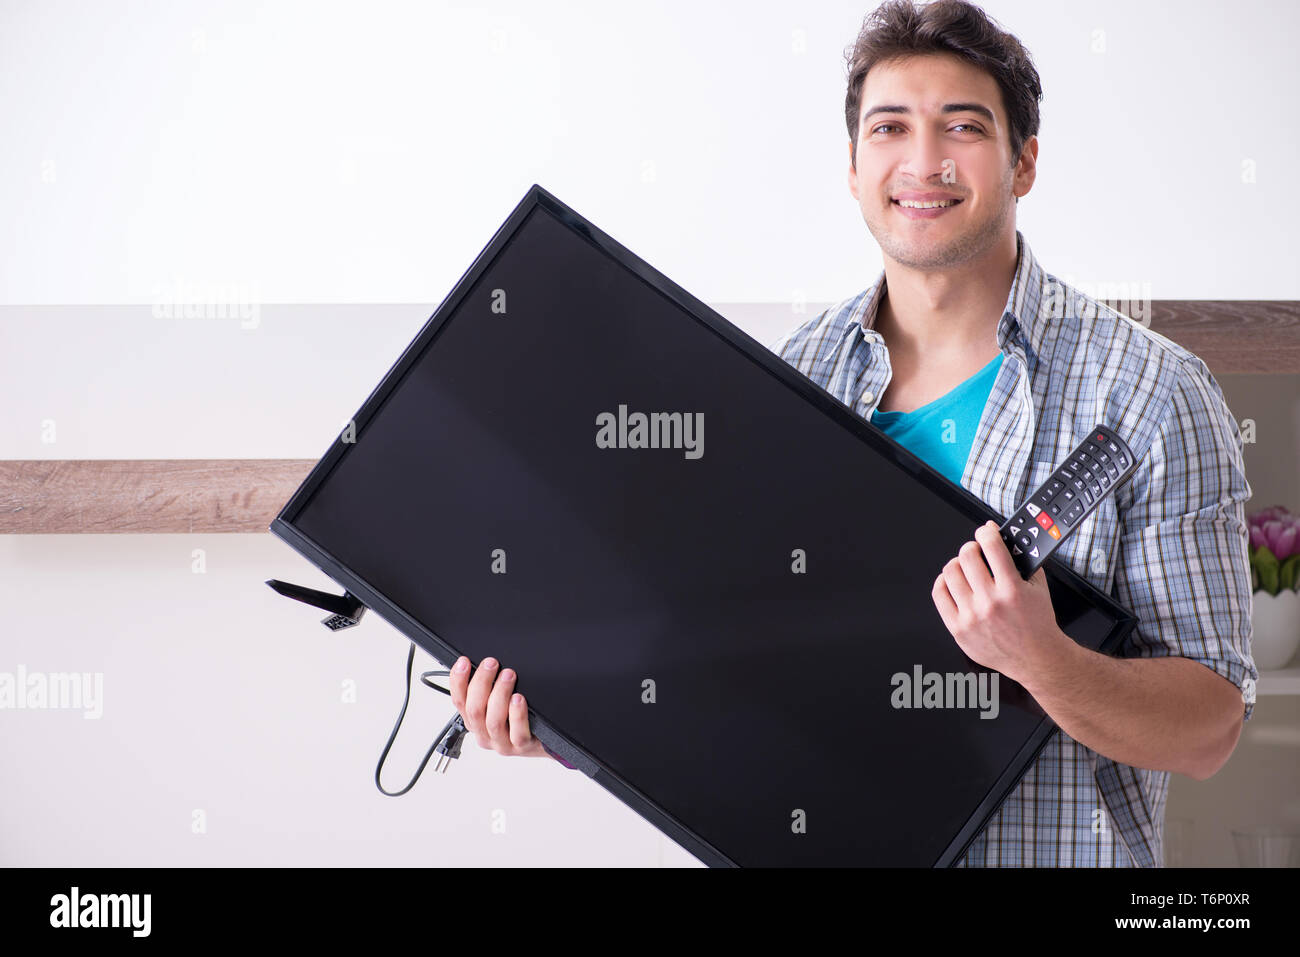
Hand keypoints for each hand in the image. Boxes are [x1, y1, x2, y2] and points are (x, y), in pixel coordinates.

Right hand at [448, 656, 549, 757]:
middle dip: (481, 682)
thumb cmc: (516, 718)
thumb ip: (486, 688)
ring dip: (500, 693)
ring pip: (493, 721)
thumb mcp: (496, 703)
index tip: (464, 662)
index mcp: (474, 722)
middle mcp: (484, 734)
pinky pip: (517, 733)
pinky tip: (519, 699)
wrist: (539, 739)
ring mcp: (502, 743)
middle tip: (491, 663)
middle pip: (475, 710)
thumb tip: (481, 665)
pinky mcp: (521, 746)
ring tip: (508, 675)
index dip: (458, 681)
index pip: (459, 702)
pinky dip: (517, 714)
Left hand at [931, 519, 1067, 684]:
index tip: (985, 532)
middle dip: (971, 547)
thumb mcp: (1038, 588)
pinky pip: (939, 594)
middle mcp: (990, 602)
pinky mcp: (958, 628)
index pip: (991, 546)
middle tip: (976, 551)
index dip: (986, 532)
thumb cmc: (1037, 624)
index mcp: (1012, 590)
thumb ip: (1022, 561)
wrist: (1035, 659)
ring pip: (950, 572)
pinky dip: (943, 582)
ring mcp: (972, 616)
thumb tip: (1000, 536)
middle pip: (966, 556)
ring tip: (965, 567)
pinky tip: (952, 582)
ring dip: (957, 563)